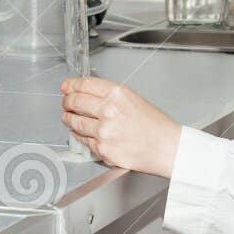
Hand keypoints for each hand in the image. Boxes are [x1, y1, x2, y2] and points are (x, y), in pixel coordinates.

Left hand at [61, 77, 181, 177]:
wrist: (167, 148)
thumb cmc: (155, 125)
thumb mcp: (133, 99)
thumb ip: (109, 96)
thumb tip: (86, 94)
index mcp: (117, 94)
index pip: (84, 84)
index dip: (71, 85)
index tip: (66, 87)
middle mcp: (108, 110)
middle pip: (74, 101)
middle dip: (67, 102)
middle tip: (66, 103)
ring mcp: (104, 131)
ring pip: (74, 122)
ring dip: (69, 119)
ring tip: (69, 118)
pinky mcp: (102, 149)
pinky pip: (83, 140)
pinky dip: (80, 136)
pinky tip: (84, 133)